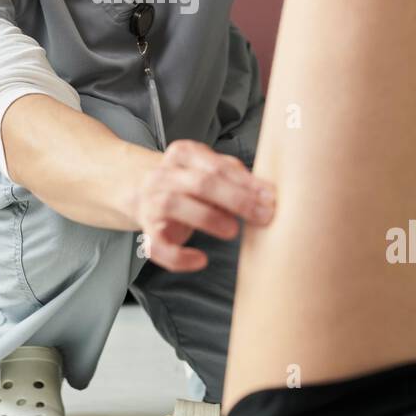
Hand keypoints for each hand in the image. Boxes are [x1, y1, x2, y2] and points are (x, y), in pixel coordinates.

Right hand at [132, 139, 275, 272]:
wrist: (144, 195)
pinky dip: (179, 257)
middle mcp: (163, 175)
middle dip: (235, 199)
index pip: (217, 166)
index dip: (246, 183)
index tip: (270, 198)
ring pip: (174, 206)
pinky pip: (158, 245)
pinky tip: (201, 260)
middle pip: (200, 183)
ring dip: (208, 218)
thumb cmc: (188, 184)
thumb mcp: (207, 170)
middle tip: (263, 216)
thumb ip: (234, 175)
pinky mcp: (147, 230)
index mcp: (183, 154)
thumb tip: (266, 191)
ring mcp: (151, 202)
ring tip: (233, 231)